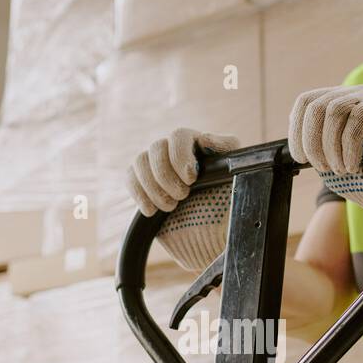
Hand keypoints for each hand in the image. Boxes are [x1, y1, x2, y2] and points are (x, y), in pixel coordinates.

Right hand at [126, 127, 239, 270]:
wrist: (209, 226)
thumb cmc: (224, 194)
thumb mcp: (231, 171)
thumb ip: (224, 150)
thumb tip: (204, 138)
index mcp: (193, 141)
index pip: (178, 136)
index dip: (180, 156)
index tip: (191, 178)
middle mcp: (170, 148)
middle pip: (156, 148)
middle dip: (167, 176)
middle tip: (182, 196)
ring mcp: (154, 164)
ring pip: (139, 162)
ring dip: (153, 187)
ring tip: (169, 206)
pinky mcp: (141, 181)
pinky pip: (130, 178)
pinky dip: (139, 195)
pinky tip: (151, 210)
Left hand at [287, 85, 362, 218]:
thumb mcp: (336, 158)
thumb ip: (318, 145)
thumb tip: (298, 145)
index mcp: (340, 101)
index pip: (306, 101)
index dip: (297, 130)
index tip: (300, 158)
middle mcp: (356, 93)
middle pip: (317, 106)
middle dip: (313, 143)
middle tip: (323, 167)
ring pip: (335, 110)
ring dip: (331, 146)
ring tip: (341, 169)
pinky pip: (359, 118)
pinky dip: (349, 147)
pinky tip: (353, 164)